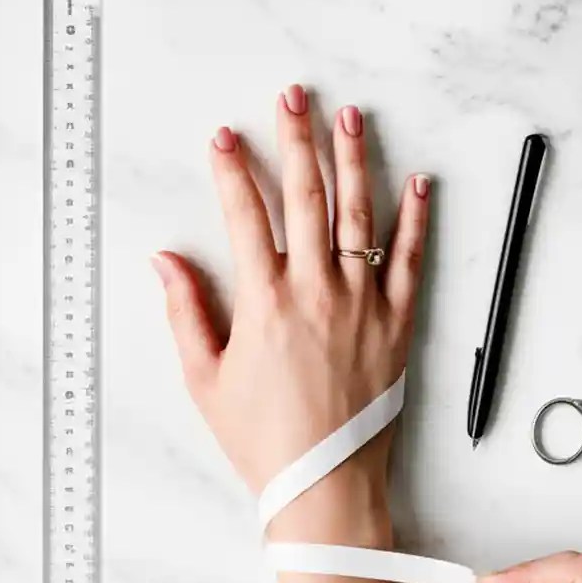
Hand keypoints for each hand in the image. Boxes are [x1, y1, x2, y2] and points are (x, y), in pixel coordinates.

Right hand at [152, 84, 430, 543]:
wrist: (326, 484)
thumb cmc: (264, 440)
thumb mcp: (205, 379)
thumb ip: (185, 313)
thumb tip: (165, 261)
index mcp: (264, 302)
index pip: (245, 215)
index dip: (233, 170)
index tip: (225, 137)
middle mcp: (314, 291)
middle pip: (306, 197)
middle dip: (297, 139)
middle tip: (294, 98)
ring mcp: (360, 303)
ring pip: (357, 215)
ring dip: (352, 160)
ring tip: (350, 117)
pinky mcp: (396, 323)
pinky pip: (410, 259)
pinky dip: (415, 219)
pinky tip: (416, 183)